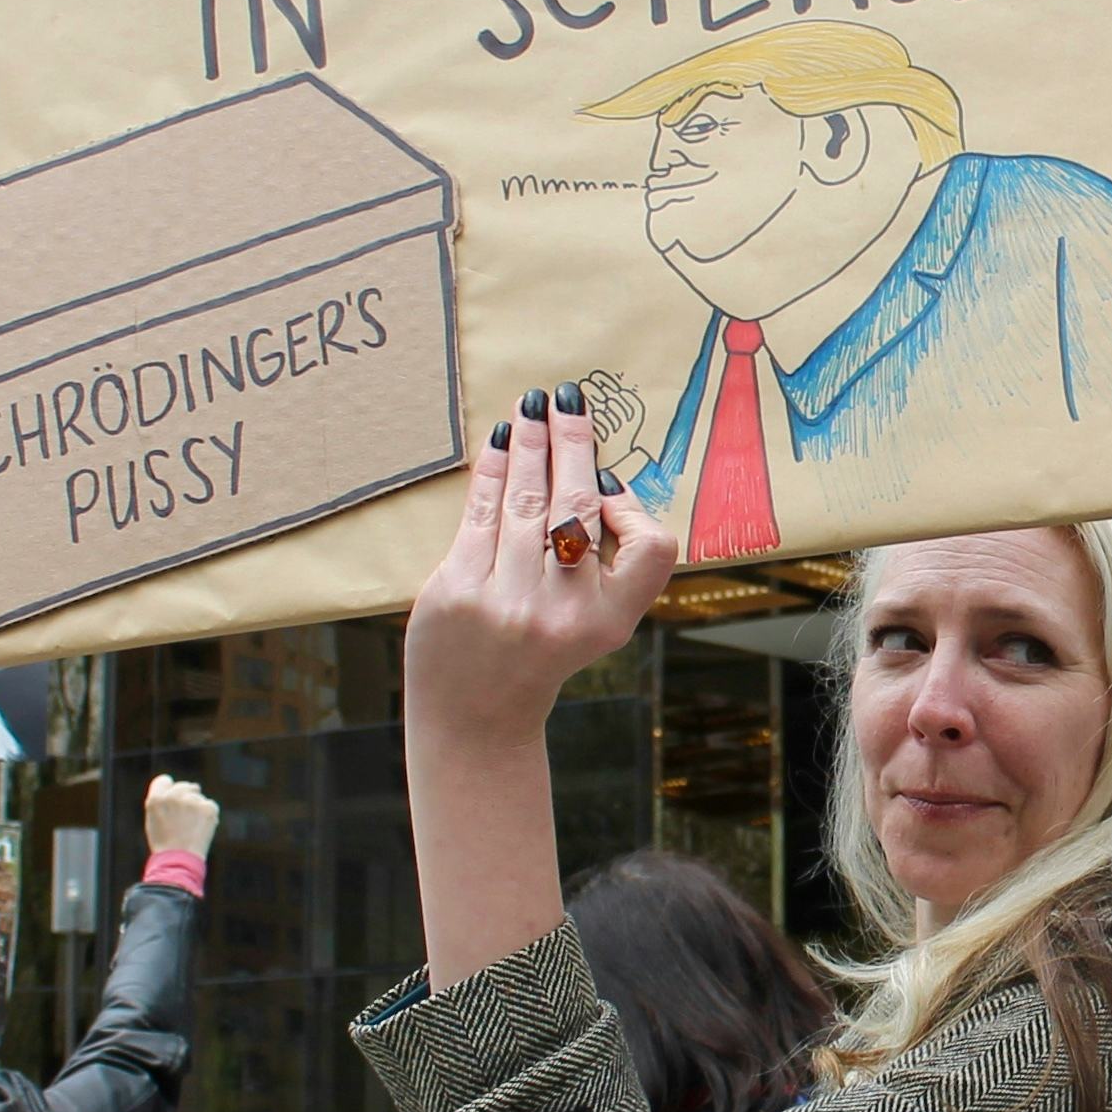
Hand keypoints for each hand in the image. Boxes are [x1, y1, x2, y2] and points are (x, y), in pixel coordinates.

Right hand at [142, 775, 220, 859]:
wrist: (179, 860)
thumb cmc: (164, 843)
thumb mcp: (153, 819)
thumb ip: (162, 802)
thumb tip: (175, 789)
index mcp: (156, 799)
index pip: (164, 780)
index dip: (169, 789)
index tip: (172, 799)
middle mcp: (173, 796)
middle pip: (184, 786)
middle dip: (186, 796)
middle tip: (184, 818)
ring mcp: (192, 801)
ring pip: (198, 797)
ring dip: (197, 808)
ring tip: (190, 827)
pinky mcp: (208, 807)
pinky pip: (210, 805)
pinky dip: (208, 815)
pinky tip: (200, 829)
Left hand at [404, 383, 674, 757]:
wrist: (475, 714)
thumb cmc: (541, 655)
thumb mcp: (597, 625)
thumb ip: (605, 562)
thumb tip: (595, 479)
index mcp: (609, 620)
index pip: (652, 549)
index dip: (634, 510)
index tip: (608, 484)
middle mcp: (562, 610)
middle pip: (577, 507)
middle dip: (573, 442)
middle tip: (570, 397)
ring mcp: (507, 599)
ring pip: (526, 502)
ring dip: (531, 446)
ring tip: (533, 407)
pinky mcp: (458, 589)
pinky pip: (481, 513)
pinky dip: (492, 471)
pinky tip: (501, 442)